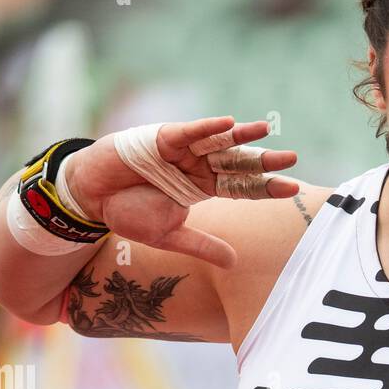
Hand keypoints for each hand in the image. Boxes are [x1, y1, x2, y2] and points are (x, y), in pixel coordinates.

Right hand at [64, 116, 299, 267]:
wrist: (94, 199)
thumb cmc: (128, 213)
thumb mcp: (170, 235)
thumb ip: (202, 246)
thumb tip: (234, 263)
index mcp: (203, 189)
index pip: (241, 188)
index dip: (266, 188)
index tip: (294, 189)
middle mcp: (198, 168)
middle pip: (237, 163)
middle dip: (263, 162)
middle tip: (292, 158)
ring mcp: (182, 152)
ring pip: (218, 143)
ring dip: (241, 136)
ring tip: (266, 129)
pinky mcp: (162, 138)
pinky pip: (189, 133)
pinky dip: (207, 128)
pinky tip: (229, 124)